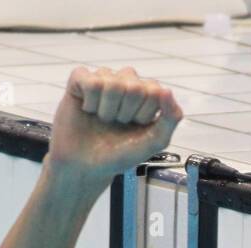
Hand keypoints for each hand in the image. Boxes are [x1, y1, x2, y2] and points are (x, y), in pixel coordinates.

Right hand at [44, 67, 182, 186]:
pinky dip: (90, 102)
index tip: (137, 126)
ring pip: (111, 84)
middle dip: (126, 113)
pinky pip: (90, 81)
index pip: (155, 91)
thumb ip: (171, 118)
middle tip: (118, 124)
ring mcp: (104, 79)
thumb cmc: (121, 153)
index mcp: (147, 93)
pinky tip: (88, 110)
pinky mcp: (80, 80)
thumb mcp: (154, 141)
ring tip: (104, 119)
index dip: (144, 115)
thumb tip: (167, 91)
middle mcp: (126, 81)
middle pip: (134, 87)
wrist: (88, 166)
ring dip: (107, 110)